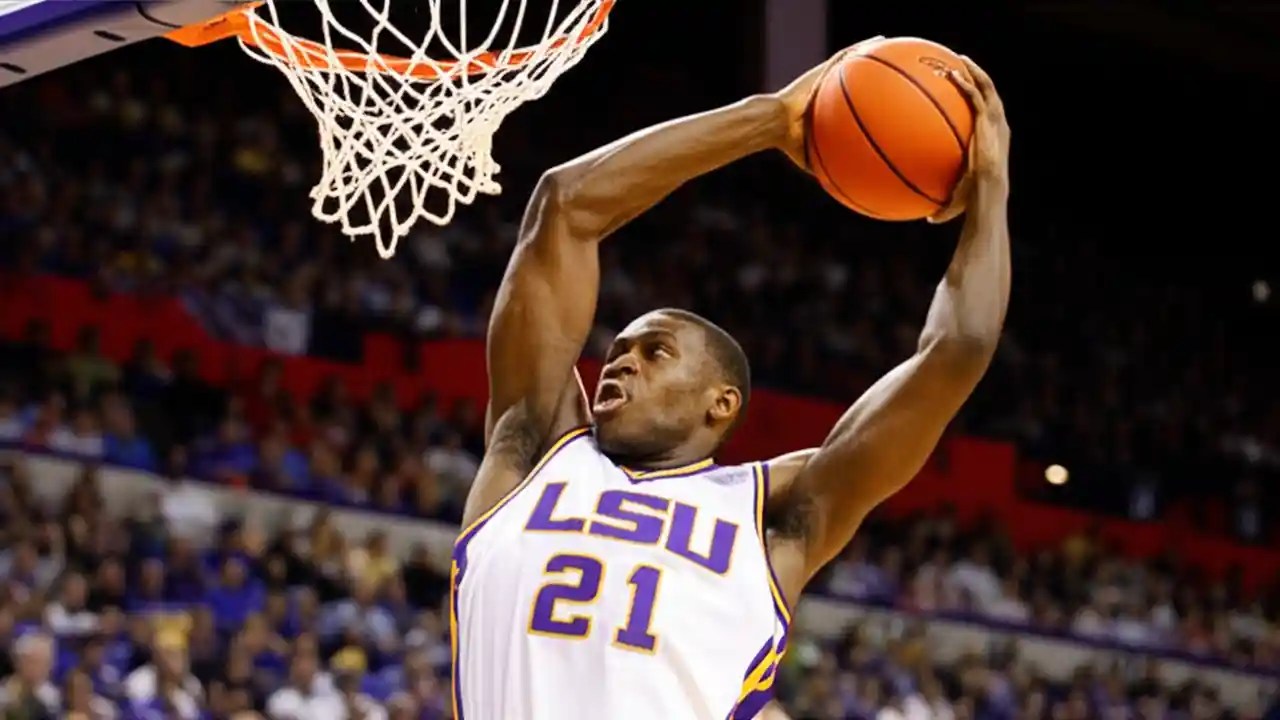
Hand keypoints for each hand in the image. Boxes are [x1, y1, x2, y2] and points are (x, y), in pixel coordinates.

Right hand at [773, 36, 884, 167]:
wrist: (776, 123)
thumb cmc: (789, 141)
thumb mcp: (809, 158)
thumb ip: (823, 167)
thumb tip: (836, 187)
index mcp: (824, 108)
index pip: (844, 101)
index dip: (860, 98)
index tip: (878, 99)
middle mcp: (826, 90)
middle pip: (850, 78)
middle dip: (867, 72)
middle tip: (886, 71)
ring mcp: (824, 79)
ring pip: (850, 62)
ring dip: (867, 53)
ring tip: (885, 46)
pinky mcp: (822, 71)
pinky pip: (845, 56)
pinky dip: (861, 48)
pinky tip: (878, 40)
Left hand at [928, 55, 1010, 222]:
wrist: (987, 190)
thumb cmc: (974, 197)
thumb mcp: (958, 195)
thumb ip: (944, 203)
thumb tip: (929, 220)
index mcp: (994, 139)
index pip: (989, 114)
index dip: (981, 101)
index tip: (967, 91)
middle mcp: (998, 126)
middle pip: (991, 94)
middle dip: (979, 77)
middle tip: (963, 66)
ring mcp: (995, 121)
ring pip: (987, 87)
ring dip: (974, 71)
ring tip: (959, 60)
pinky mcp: (988, 119)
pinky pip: (976, 94)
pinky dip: (966, 81)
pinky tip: (952, 73)